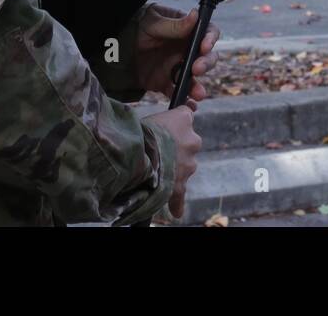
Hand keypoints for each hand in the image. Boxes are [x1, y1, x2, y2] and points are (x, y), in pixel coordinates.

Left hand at [133, 4, 220, 104]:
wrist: (119, 46)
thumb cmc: (140, 27)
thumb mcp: (154, 22)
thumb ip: (174, 24)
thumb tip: (195, 15)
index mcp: (188, 31)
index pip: (208, 33)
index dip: (210, 39)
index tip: (204, 47)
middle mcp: (187, 50)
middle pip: (206, 57)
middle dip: (206, 64)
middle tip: (197, 69)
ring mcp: (178, 67)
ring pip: (195, 78)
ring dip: (198, 86)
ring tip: (198, 94)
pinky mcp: (167, 82)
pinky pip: (178, 92)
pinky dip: (183, 100)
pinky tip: (188, 105)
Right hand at [142, 101, 201, 217]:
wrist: (136, 155)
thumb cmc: (136, 132)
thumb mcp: (149, 118)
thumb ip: (161, 122)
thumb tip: (158, 129)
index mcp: (184, 119)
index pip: (185, 115)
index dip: (174, 123)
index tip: (166, 128)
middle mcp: (192, 140)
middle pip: (187, 142)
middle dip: (175, 147)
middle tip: (156, 150)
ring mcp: (189, 163)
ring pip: (183, 166)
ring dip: (173, 168)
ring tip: (153, 170)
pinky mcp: (181, 183)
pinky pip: (180, 193)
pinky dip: (177, 202)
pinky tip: (177, 211)